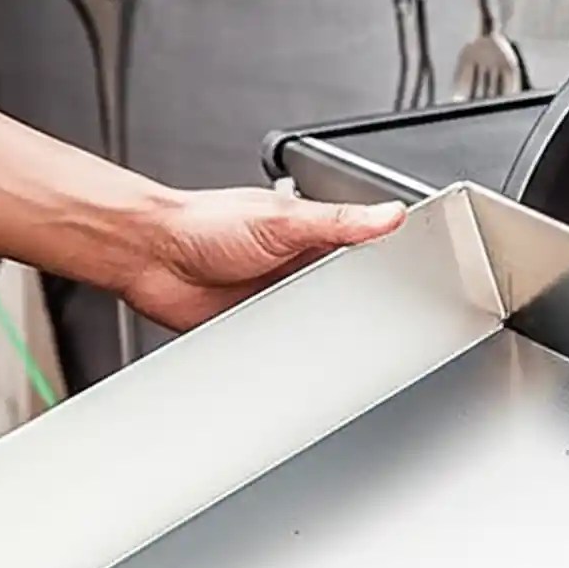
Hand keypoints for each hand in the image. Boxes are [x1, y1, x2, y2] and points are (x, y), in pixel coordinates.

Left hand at [123, 188, 404, 330]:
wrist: (150, 257)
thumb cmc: (203, 223)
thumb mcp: (282, 220)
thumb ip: (339, 221)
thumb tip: (391, 213)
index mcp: (312, 236)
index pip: (364, 253)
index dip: (389, 266)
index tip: (418, 277)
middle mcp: (297, 268)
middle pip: (346, 295)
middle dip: (359, 308)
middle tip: (373, 318)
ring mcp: (278, 300)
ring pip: (318, 325)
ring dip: (322, 332)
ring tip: (329, 335)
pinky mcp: (257, 328)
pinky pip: (284, 347)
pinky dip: (290, 353)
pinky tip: (296, 354)